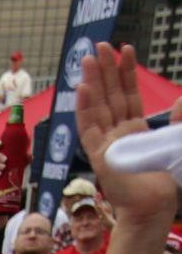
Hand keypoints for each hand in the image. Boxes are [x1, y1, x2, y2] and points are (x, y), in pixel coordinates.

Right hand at [77, 42, 181, 224]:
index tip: (125, 50)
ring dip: (92, 81)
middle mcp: (117, 134)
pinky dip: (84, 107)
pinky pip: (88, 128)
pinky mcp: (98, 156)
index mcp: (134, 131)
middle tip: (99, 45)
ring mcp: (105, 144)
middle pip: (109, 96)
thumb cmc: (163, 183)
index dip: (126, 73)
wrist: (152, 208)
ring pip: (97, 106)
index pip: (128, 95)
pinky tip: (82, 89)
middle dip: (104, 69)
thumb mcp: (176, 143)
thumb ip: (178, 121)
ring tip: (88, 58)